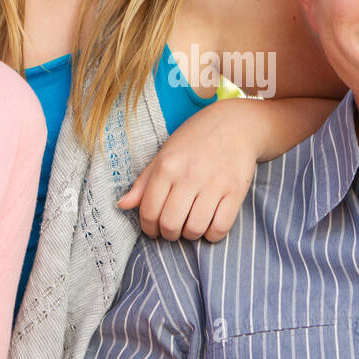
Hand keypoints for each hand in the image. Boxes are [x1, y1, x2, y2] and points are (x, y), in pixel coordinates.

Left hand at [117, 97, 257, 241]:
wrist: (236, 124)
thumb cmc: (196, 140)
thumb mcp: (165, 153)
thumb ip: (144, 182)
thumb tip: (122, 205)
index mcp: (167, 166)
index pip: (149, 212)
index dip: (149, 228)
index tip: (154, 229)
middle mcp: (189, 175)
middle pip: (171, 224)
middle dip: (168, 234)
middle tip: (172, 229)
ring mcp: (214, 183)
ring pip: (195, 229)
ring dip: (190, 235)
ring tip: (190, 225)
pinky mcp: (236, 191)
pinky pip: (220, 227)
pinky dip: (212, 235)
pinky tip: (209, 225)